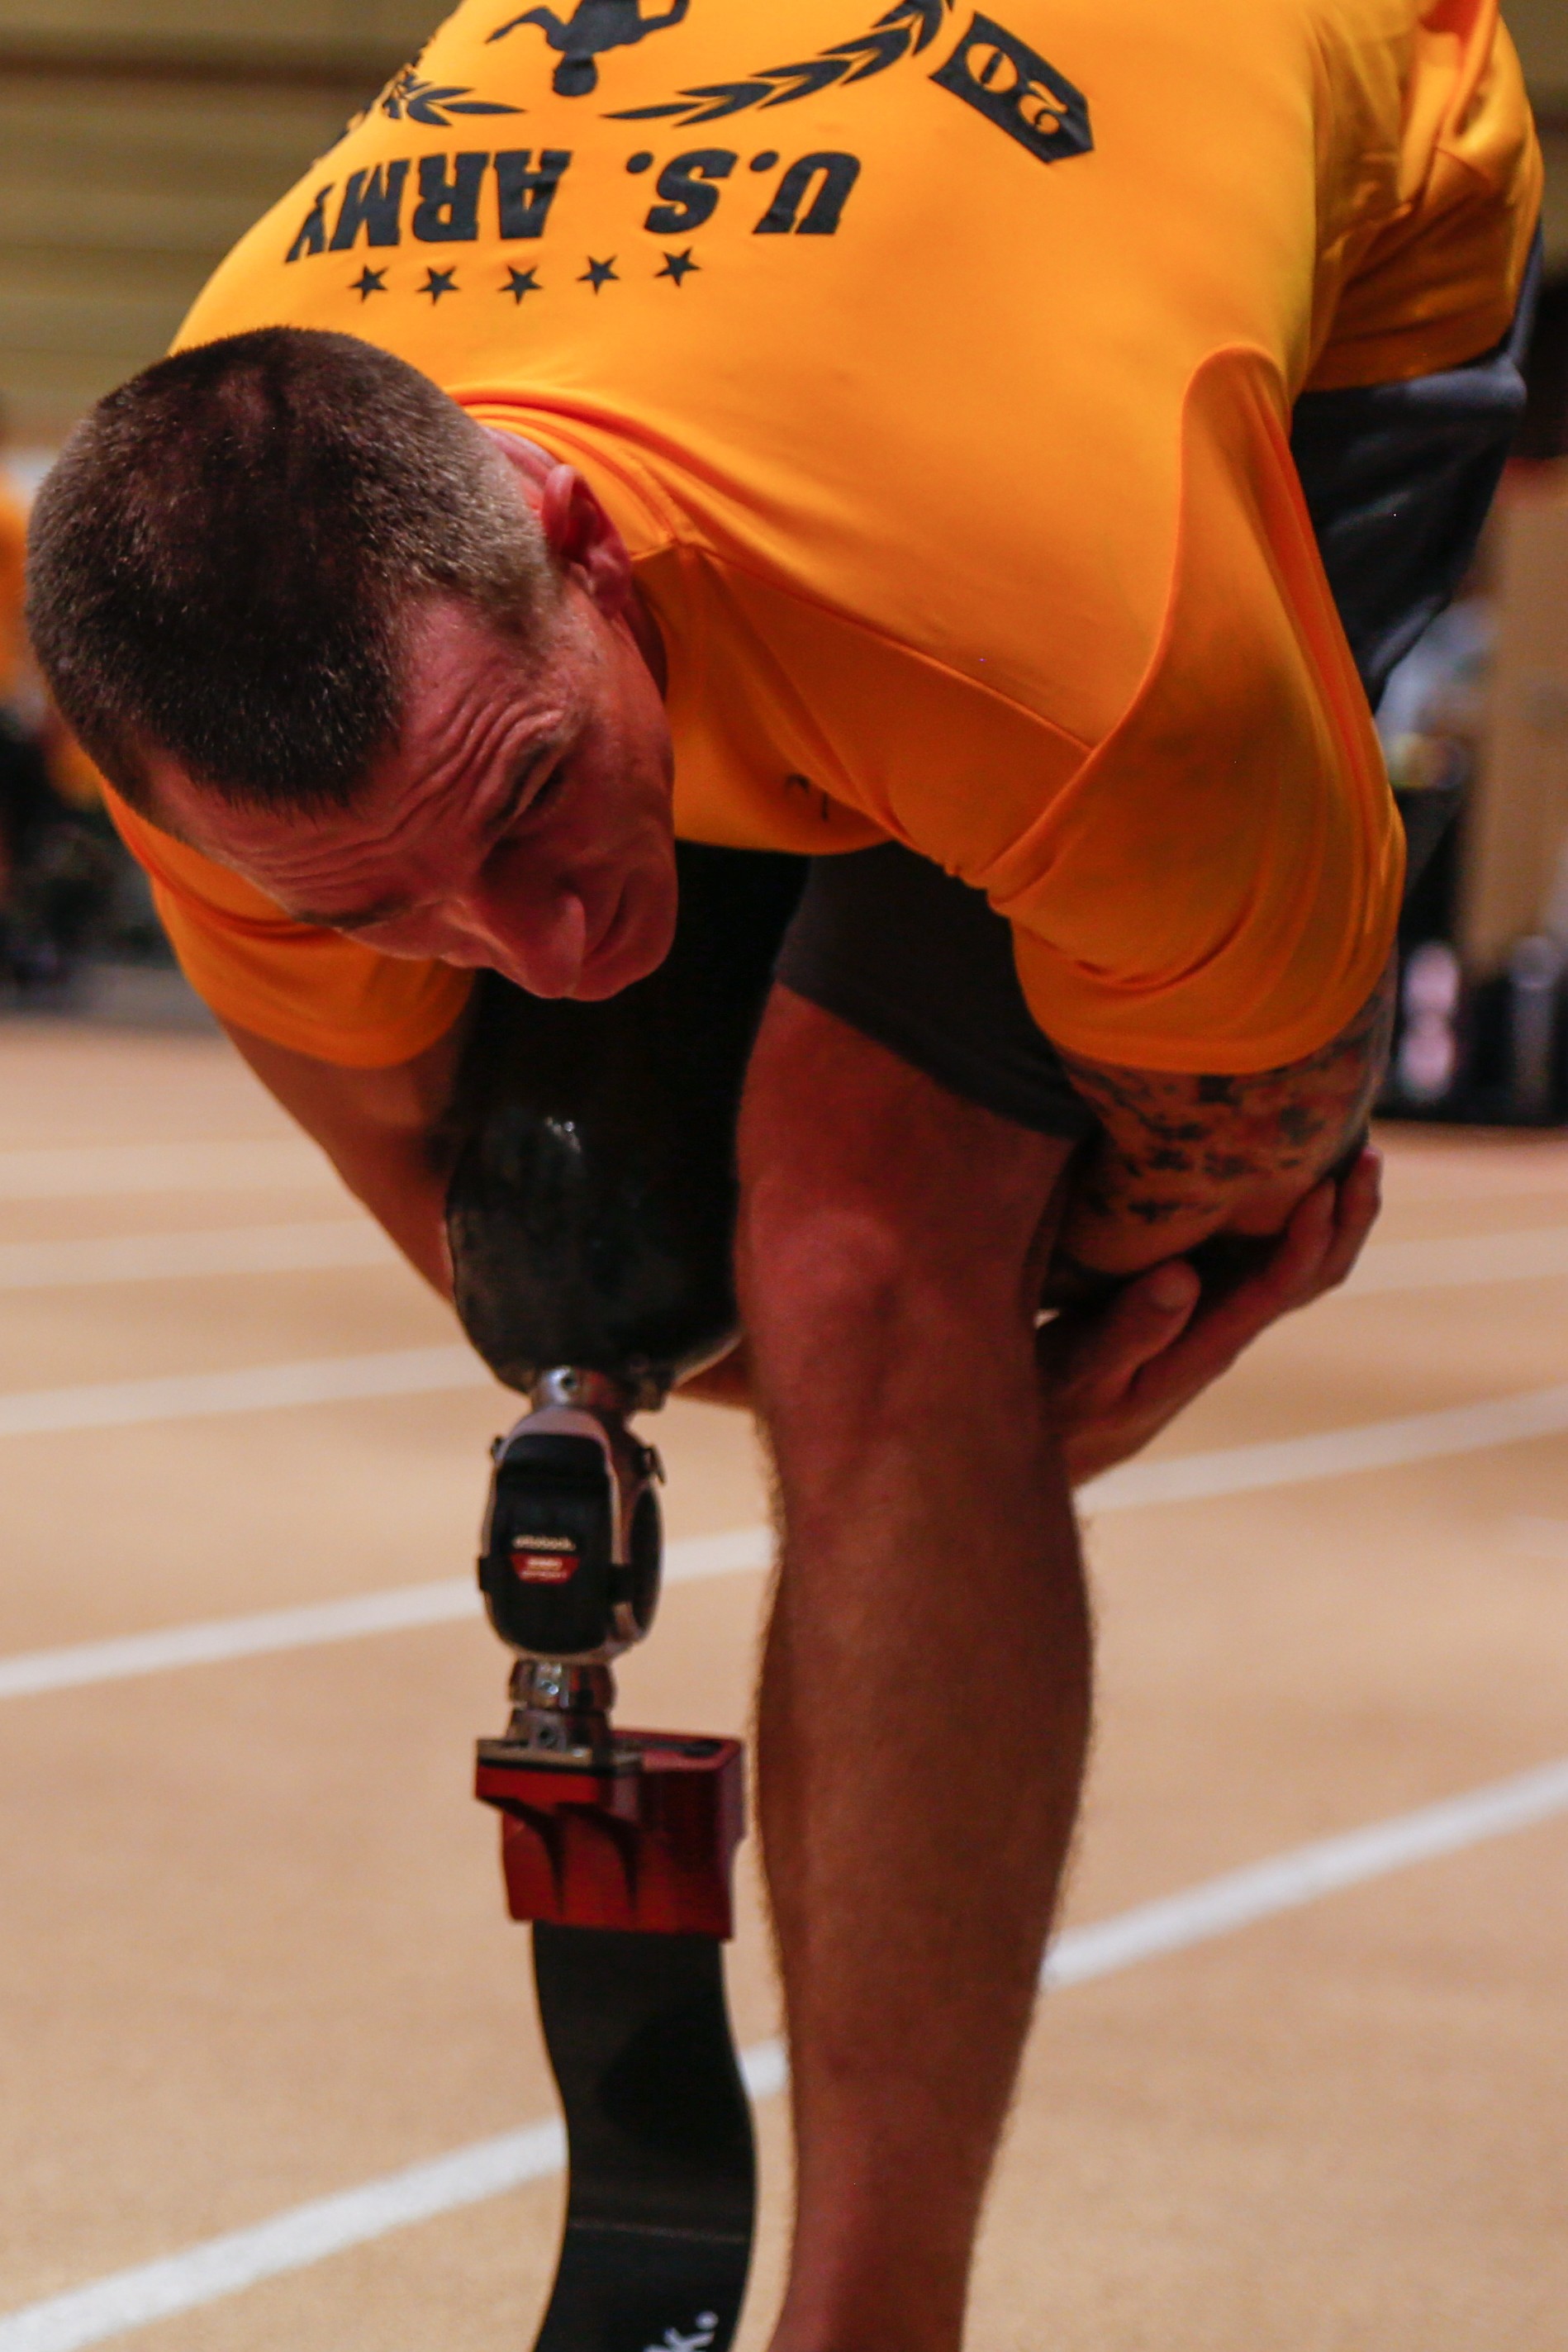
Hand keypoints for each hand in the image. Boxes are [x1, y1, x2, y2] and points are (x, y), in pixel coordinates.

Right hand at [1037, 1146, 1381, 1487]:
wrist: (1065, 1433)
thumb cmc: (1067, 1403)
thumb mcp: (1085, 1373)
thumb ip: (1130, 1332)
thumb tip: (1181, 1276)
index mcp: (1211, 1344)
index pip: (1281, 1287)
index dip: (1309, 1237)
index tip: (1324, 1184)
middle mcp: (1233, 1324)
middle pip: (1317, 1271)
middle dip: (1349, 1216)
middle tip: (1370, 1153)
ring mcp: (1225, 1309)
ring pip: (1304, 1260)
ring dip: (1336, 1209)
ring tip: (1355, 1148)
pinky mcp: (1209, 1294)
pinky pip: (1270, 1250)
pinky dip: (1293, 1209)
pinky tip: (1290, 1168)